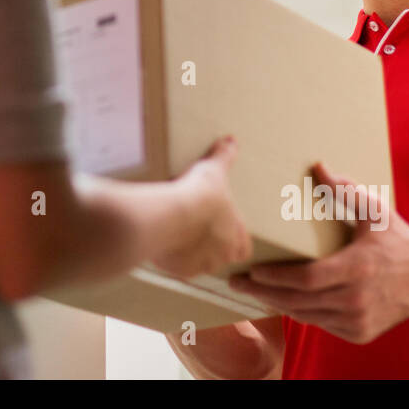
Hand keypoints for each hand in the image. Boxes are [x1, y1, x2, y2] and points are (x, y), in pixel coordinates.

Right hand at [152, 136, 252, 277]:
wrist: (170, 214)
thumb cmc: (198, 193)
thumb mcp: (213, 169)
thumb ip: (224, 156)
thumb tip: (232, 139)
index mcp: (235, 234)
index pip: (244, 248)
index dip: (236, 241)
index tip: (225, 232)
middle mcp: (221, 254)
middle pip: (222, 258)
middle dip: (212, 247)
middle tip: (199, 231)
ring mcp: (200, 264)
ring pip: (200, 264)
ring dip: (193, 253)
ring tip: (179, 236)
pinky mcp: (179, 269)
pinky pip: (178, 266)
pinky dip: (173, 257)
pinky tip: (165, 242)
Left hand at [227, 161, 408, 343]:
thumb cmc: (398, 240)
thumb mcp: (374, 211)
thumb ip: (344, 190)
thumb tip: (318, 165)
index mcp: (357, 269)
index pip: (305, 279)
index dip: (275, 277)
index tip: (251, 270)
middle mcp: (355, 300)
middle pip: (297, 302)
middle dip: (263, 292)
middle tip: (237, 282)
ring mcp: (357, 321)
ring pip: (306, 316)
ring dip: (277, 303)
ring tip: (254, 289)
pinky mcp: (359, 334)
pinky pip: (320, 323)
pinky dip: (301, 312)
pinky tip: (284, 299)